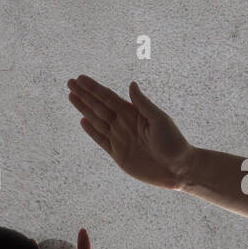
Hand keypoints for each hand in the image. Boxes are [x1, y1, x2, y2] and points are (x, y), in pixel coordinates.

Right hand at [67, 75, 194, 189]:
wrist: (178, 169)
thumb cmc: (174, 143)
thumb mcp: (160, 120)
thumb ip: (143, 104)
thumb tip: (131, 84)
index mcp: (133, 113)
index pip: (109, 98)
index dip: (94, 88)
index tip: (80, 79)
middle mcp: (124, 123)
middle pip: (99, 106)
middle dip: (84, 95)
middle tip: (70, 82)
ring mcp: (120, 138)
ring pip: (96, 120)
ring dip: (84, 108)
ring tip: (72, 96)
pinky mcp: (118, 154)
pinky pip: (101, 140)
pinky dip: (91, 131)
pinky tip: (82, 120)